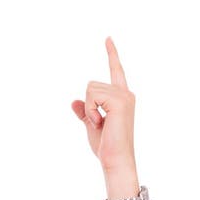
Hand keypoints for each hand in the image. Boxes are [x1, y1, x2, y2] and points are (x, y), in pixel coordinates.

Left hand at [71, 37, 138, 199]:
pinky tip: (100, 122)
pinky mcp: (119, 101)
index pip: (116, 71)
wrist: (115, 160)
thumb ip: (85, 112)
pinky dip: (91, 110)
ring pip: (91, 88)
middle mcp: (126, 93)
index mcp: (122, 98)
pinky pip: (93, 95)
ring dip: (89, 108)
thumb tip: (73, 101)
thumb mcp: (91, 126)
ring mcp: (124, 96)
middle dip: (88, 104)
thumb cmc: (107, 147)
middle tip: (98, 123)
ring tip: (100, 124)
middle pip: (92, 83)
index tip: (108, 39)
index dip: (111, 54)